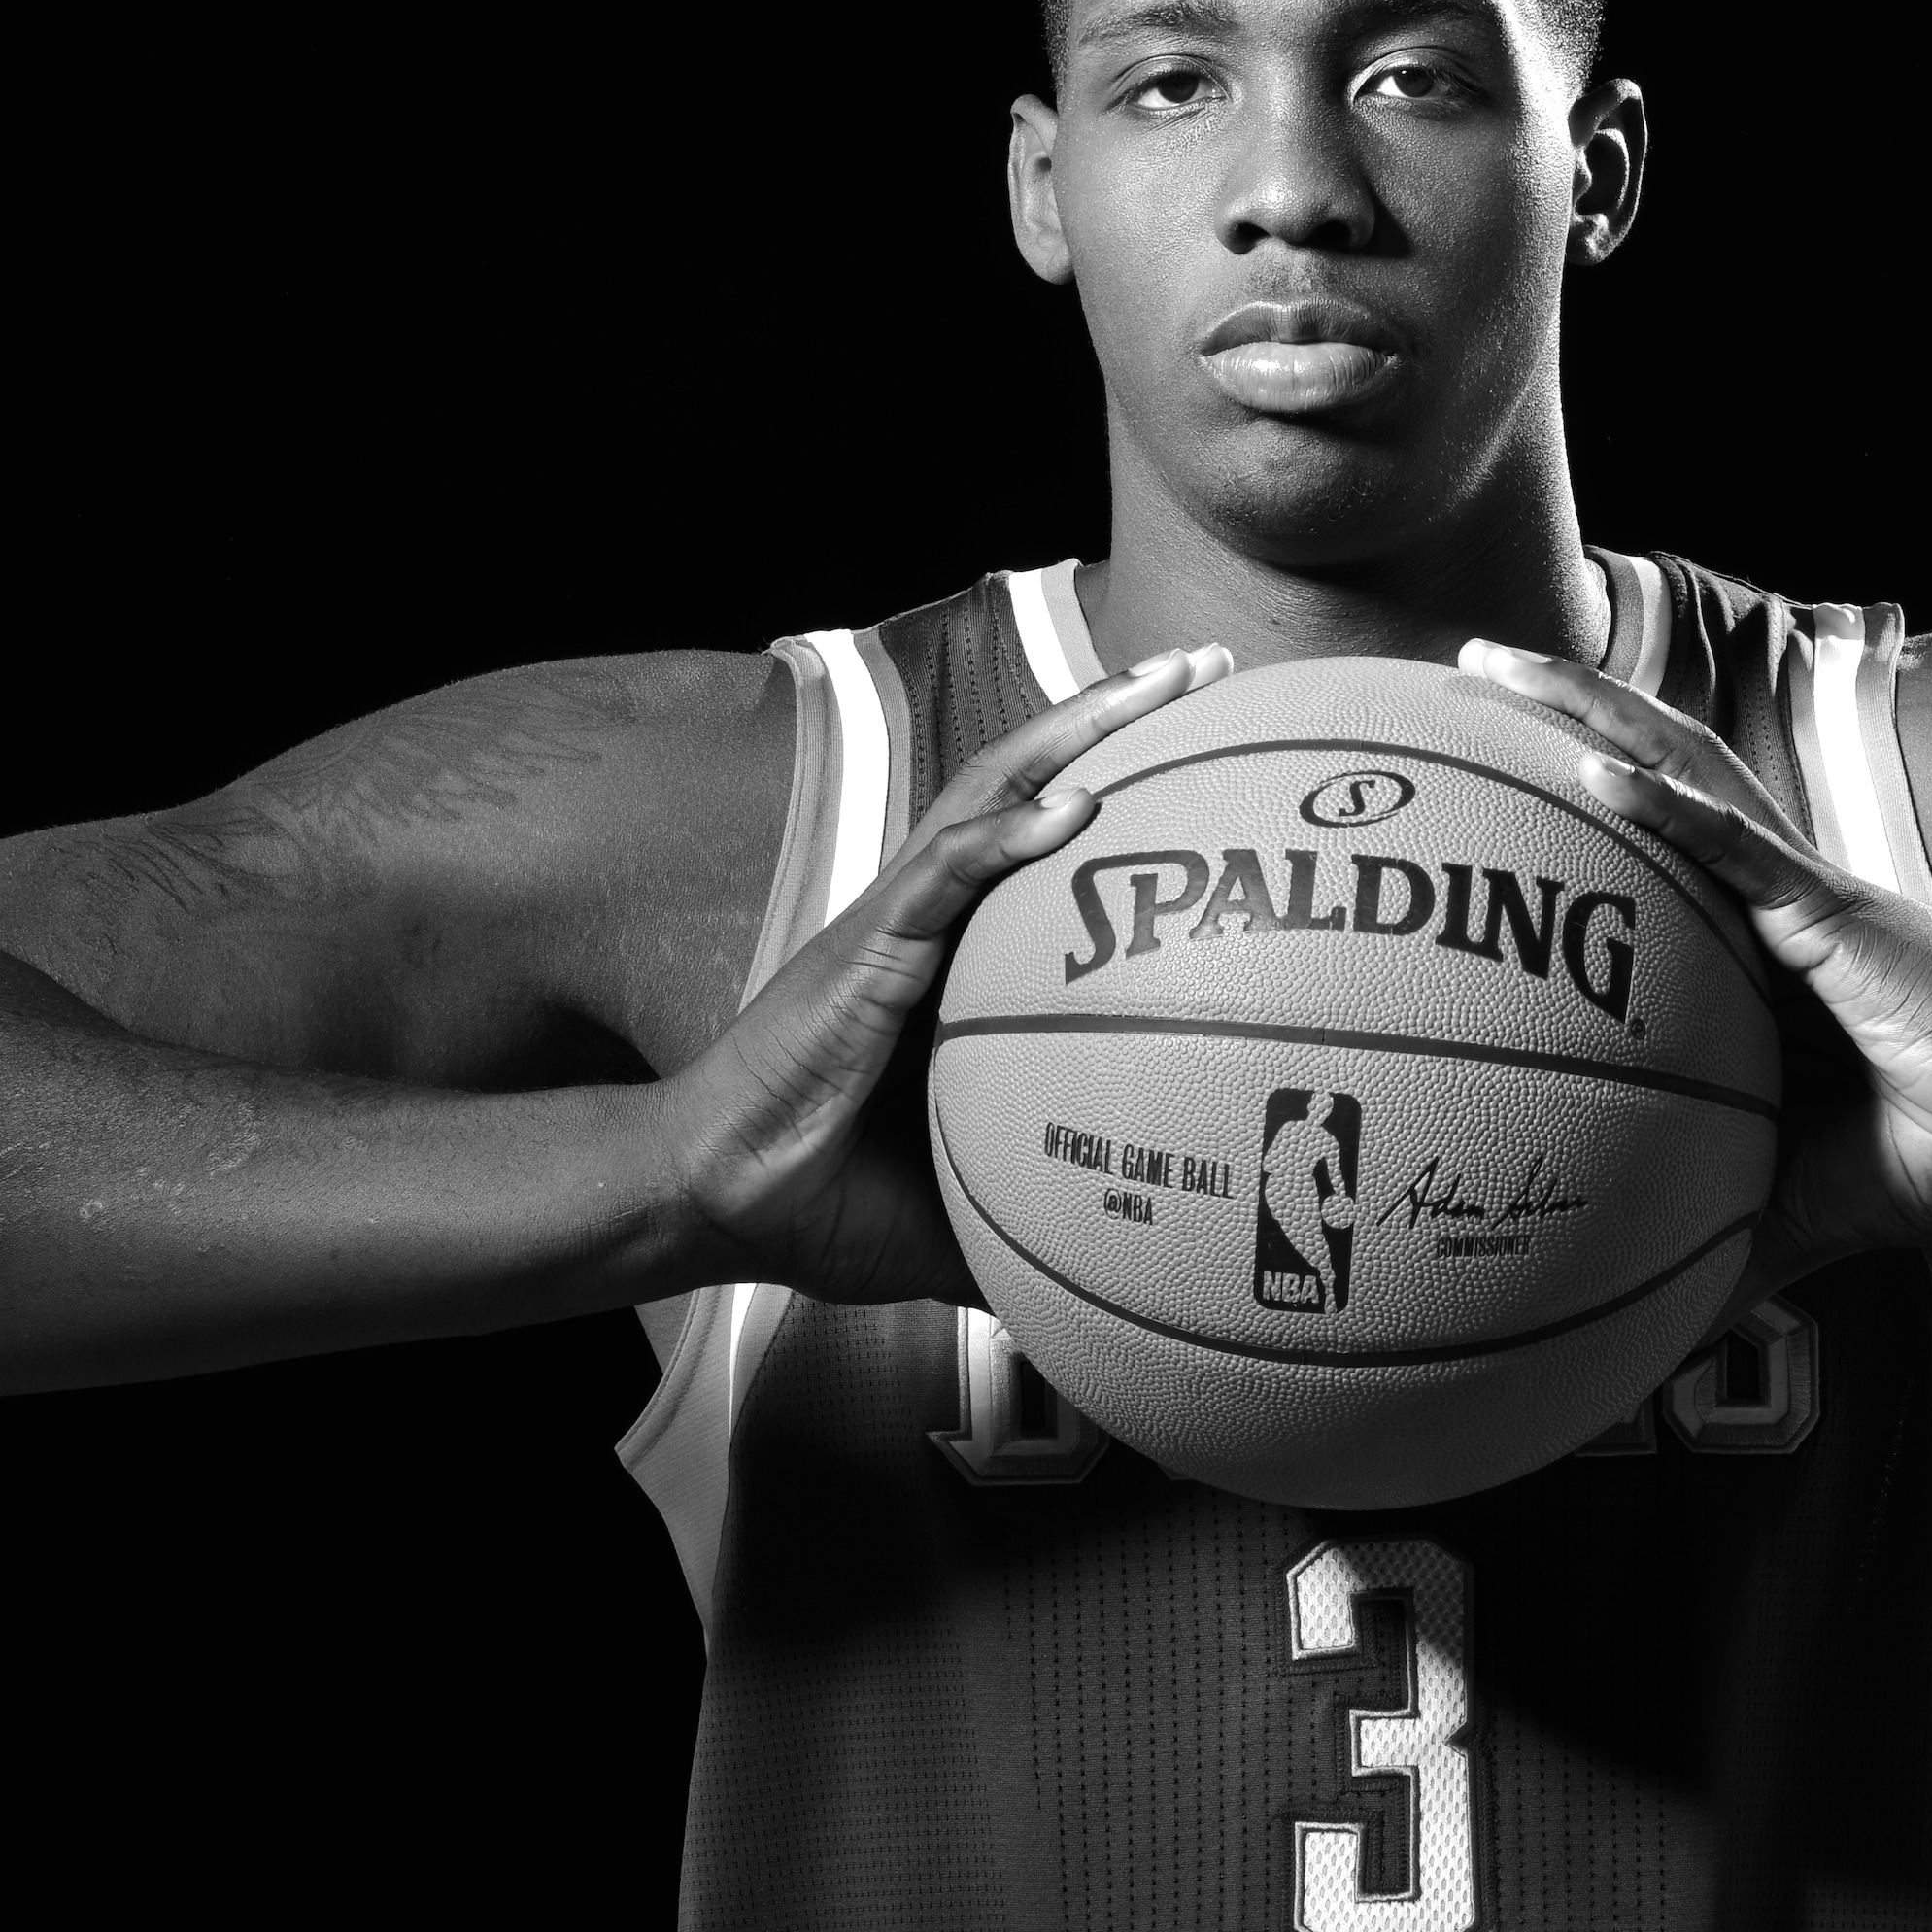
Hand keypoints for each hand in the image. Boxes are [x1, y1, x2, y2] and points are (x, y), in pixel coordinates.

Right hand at [656, 641, 1235, 1303]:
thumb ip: (1050, 1213)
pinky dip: (1007, 836)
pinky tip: (1073, 806)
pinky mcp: (861, 952)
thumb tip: (1146, 1269)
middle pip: (1032, 777)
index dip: (1123, 772)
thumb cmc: (831, 1198)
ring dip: (1075, 732)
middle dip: (1119, 709)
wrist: (720, 1203)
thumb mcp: (971, 1205)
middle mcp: (932, 912)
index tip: (1211, 736)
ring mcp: (895, 922)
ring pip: (991, 795)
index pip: (1046, 832)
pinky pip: (942, 879)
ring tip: (1156, 684)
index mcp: (957, 951)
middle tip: (1209, 662)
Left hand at [1461, 638, 1931, 1278]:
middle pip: (1641, 763)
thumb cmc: (1911, 1150)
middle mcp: (1755, 887)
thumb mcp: (1772, 1211)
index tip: (1468, 753)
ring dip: (1588, 709)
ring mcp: (1792, 887)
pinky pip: (1736, 848)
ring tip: (1501, 667)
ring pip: (1675, 769)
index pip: (1638, 830)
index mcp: (1736, 933)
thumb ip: (1697, 1255)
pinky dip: (1665, 807)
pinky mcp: (1833, 908)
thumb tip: (1625, 1356)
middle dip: (1553, 702)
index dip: (1563, 771)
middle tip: (1456, 665)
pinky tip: (1598, 771)